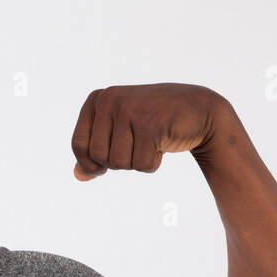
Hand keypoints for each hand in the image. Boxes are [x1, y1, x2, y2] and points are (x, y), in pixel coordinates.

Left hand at [71, 83, 226, 179]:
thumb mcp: (119, 134)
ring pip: (119, 163)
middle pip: (98, 156)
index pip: (78, 144)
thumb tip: (77, 176)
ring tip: (150, 143)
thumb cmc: (153, 124)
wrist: (199, 111)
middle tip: (136, 147)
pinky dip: (152, 164)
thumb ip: (94, 153)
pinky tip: (162, 145)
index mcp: (97, 99)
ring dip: (136, 162)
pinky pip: (141, 165)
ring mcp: (130, 110)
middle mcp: (110, 100)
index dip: (90, 164)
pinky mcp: (150, 124)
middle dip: (118, 162)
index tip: (106, 165)